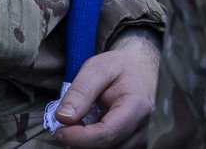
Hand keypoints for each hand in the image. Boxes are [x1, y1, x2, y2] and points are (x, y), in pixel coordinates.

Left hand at [54, 30, 160, 147]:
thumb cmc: (121, 66)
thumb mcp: (98, 67)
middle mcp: (145, 128)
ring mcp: (144, 138)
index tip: (60, 131)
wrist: (144, 68)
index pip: (107, 134)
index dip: (80, 138)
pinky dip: (99, 142)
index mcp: (138, 107)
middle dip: (82, 141)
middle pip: (109, 147)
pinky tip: (92, 128)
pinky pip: (116, 148)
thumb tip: (63, 118)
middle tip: (66, 124)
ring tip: (81, 122)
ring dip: (91, 142)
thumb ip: (81, 91)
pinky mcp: (140, 143)